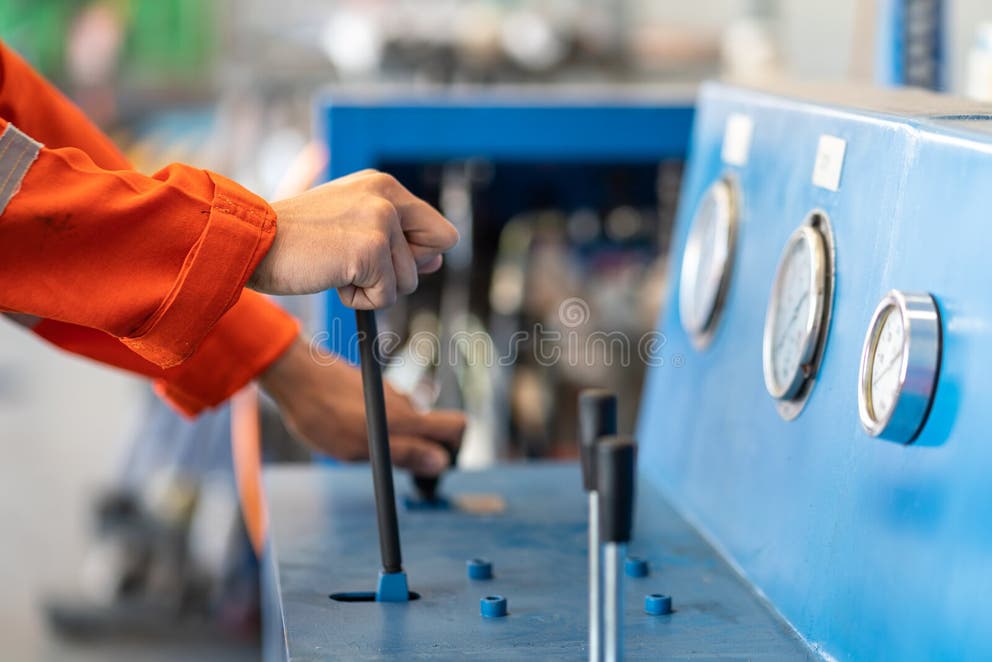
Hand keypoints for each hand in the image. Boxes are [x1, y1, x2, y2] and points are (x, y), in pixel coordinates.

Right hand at [251, 170, 458, 307]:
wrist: (250, 241)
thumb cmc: (295, 240)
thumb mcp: (351, 229)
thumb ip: (397, 239)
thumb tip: (437, 260)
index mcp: (384, 186)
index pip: (440, 230)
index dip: (419, 254)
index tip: (382, 257)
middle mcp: (387, 196)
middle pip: (434, 254)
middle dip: (400, 272)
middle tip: (356, 262)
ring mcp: (381, 221)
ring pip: (407, 282)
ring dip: (372, 288)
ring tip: (334, 266)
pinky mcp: (371, 250)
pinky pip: (385, 297)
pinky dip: (358, 300)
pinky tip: (330, 277)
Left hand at [259, 336, 464, 475]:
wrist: (294, 375)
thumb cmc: (323, 415)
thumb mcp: (362, 447)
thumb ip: (404, 454)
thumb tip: (441, 464)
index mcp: (407, 418)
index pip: (456, 426)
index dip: (453, 448)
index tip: (431, 467)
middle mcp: (405, 403)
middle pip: (432, 428)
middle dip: (419, 450)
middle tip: (386, 465)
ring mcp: (389, 394)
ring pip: (406, 422)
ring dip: (392, 439)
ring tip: (355, 447)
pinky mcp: (372, 389)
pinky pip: (386, 413)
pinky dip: (375, 426)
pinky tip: (345, 429)